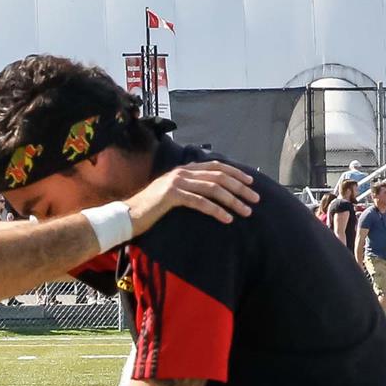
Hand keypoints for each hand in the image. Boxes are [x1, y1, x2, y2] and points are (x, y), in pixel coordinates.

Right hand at [126, 162, 257, 234]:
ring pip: (213, 189)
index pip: (217, 167)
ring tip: (246, 212)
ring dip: (233, 201)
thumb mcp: (175, 194)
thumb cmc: (153, 208)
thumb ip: (191, 189)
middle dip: (240, 188)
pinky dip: (217, 211)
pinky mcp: (172, 196)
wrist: (129, 214)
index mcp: (185, 169)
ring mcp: (177, 182)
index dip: (236, 173)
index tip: (251, 183)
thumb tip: (213, 194)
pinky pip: (200, 202)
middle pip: (219, 177)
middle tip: (255, 200)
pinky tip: (227, 219)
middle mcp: (183, 172)